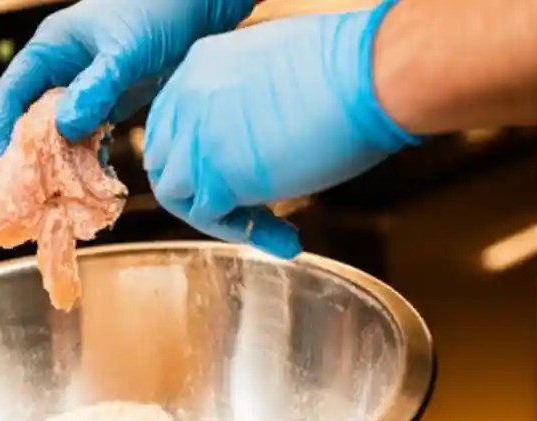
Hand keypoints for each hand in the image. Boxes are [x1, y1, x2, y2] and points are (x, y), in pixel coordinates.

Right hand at [0, 0, 257, 196]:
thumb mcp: (124, 50)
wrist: (201, 6)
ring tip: (43, 208)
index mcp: (50, 51)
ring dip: (52, 172)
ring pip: (57, 138)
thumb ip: (95, 87)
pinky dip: (86, 165)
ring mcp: (85, 89)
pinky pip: (87, 140)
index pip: (9, 101)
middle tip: (7, 207)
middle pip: (27, 125)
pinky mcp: (109, 103)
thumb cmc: (160, 9)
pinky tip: (86, 191)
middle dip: (18, 166)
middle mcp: (61, 72)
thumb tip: (66, 125)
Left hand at [143, 2, 418, 257]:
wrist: (372, 74)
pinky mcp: (217, 174)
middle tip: (241, 208)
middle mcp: (188, 98)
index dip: (193, 155)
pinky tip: (283, 237)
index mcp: (200, 66)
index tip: (224, 176)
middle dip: (198, 190)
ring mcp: (197, 137)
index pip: (170, 122)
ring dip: (220, 217)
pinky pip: (210, 218)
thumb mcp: (274, 70)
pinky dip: (245, 234)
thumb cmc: (350, 69)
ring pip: (177, 194)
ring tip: (267, 228)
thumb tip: (248, 137)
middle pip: (164, 159)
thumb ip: (246, 103)